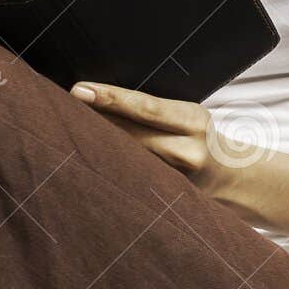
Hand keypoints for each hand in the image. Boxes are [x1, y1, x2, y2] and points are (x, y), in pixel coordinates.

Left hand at [69, 82, 221, 191]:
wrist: (229, 177)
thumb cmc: (200, 138)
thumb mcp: (189, 116)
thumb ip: (155, 110)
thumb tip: (98, 98)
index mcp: (194, 122)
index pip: (147, 108)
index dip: (111, 99)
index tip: (79, 90)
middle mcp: (187, 152)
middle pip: (129, 135)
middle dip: (93, 121)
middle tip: (58, 108)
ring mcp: (176, 180)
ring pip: (124, 159)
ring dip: (94, 145)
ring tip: (64, 131)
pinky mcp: (165, 198)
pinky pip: (128, 178)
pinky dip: (106, 166)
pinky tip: (84, 159)